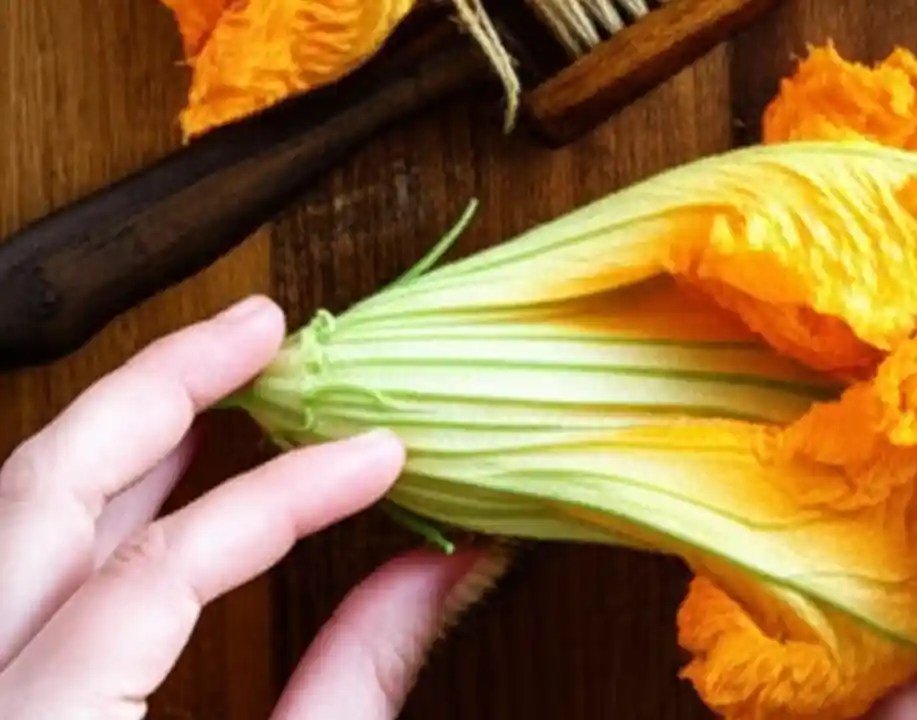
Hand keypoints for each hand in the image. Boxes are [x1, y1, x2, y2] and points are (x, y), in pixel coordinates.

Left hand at [0, 297, 484, 718]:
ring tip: (214, 374)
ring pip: (16, 504)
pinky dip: (89, 491)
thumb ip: (352, 679)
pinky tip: (150, 470)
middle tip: (259, 329)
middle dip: (162, 386)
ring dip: (122, 426)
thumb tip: (442, 569)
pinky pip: (15, 547)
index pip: (162, 565)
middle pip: (51, 488)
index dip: (283, 494)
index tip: (373, 456)